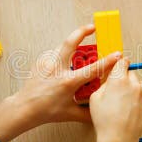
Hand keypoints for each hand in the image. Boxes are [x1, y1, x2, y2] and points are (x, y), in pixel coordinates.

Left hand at [0, 25, 120, 141]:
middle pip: (70, 43)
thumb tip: (101, 111)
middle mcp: (57, 69)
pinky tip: (63, 63)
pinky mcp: (40, 62)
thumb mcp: (71, 114)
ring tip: (79, 47)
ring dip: (72, 44)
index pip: (93, 68)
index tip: (117, 54)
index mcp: (68, 82)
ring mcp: (47, 63)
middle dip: (82, 31)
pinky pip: (54, 54)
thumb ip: (88, 113)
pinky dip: (61, 55)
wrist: (24, 108)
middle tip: (92, 27)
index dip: (107, 60)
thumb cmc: (46, 111)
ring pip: (62, 46)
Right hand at [90, 58, 141, 141]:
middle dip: (124, 77)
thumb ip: (103, 85)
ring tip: (126, 95)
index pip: (122, 62)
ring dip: (134, 85)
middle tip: (117, 86)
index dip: (119, 63)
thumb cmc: (105, 121)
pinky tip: (133, 101)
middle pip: (131, 72)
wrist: (118, 138)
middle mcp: (133, 84)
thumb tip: (109, 82)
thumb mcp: (95, 98)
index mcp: (118, 79)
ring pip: (140, 82)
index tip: (118, 65)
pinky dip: (141, 93)